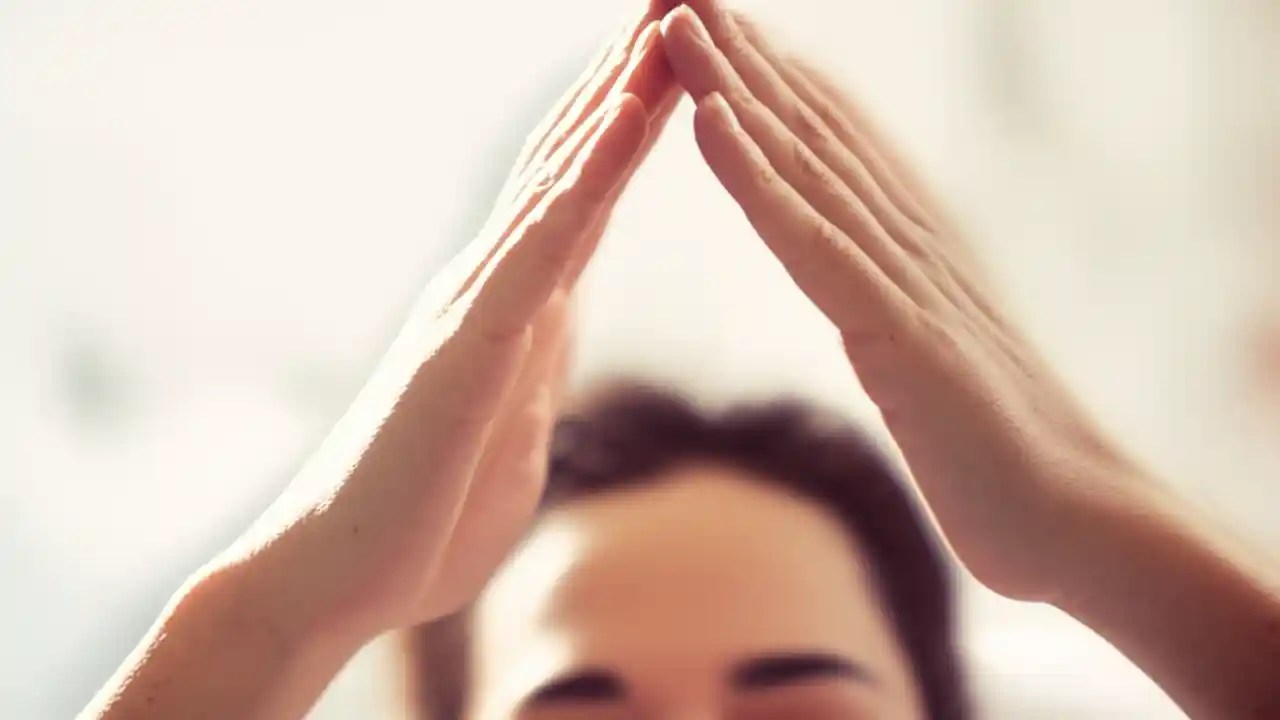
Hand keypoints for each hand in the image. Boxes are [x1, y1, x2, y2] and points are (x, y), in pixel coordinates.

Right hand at [217, 7, 676, 637]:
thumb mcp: (510, 429)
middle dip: (633, 72)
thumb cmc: (422, 515)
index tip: (684, 52)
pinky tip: (631, 118)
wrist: (333, 579)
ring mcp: (478, 306)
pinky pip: (543, 248)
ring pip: (560, 178)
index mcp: (516, 306)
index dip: (633, 116)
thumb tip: (557, 329)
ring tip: (670, 17)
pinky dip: (590, 179)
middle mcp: (494, 284)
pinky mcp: (468, 347)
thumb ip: (534, 368)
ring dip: (622, 94)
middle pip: (573, 157)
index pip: (584, 190)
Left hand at [659, 1, 1141, 601]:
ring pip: (803, 166)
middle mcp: (906, 240)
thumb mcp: (933, 359)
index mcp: (908, 249)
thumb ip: (896, 309)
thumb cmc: (997, 452)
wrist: (1071, 518)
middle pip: (809, 133)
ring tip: (677, 21)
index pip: (827, 147)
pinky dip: (756, 177)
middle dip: (740, 56)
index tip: (712, 24)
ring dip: (733, 88)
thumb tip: (869, 292)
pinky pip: (811, 241)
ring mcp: (903, 279)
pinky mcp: (897, 332)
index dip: (766, 81)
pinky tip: (708, 120)